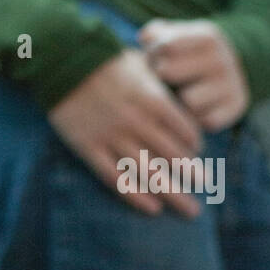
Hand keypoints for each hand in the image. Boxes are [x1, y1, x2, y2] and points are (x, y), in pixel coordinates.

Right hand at [47, 47, 203, 215]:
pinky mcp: (89, 147)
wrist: (63, 60)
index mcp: (153, 100)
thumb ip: (163, 81)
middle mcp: (136, 122)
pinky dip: (135, 195)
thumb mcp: (142, 63)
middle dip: (193, 175)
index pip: (185, 131)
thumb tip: (182, 91)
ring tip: (189, 210)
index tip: (197, 153)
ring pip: (148, 172)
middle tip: (206, 188)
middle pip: (173, 157)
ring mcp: (112, 137)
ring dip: (172, 193)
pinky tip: (152, 207)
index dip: (195, 145)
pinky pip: (115, 177)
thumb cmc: (106, 59)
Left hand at [137, 19, 249, 131]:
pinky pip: (204, 120)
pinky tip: (196, 108)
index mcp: (208, 38)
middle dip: (162, 77)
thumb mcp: (175, 35)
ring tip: (180, 93)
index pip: (165, 46)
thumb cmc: (188, 53)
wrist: (229, 70)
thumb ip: (153, 33)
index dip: (153, 54)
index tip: (156, 58)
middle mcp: (223, 59)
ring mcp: (232, 84)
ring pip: (187, 101)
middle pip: (169, 72)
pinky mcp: (236, 107)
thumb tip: (144, 39)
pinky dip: (197, 117)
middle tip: (165, 79)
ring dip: (180, 101)